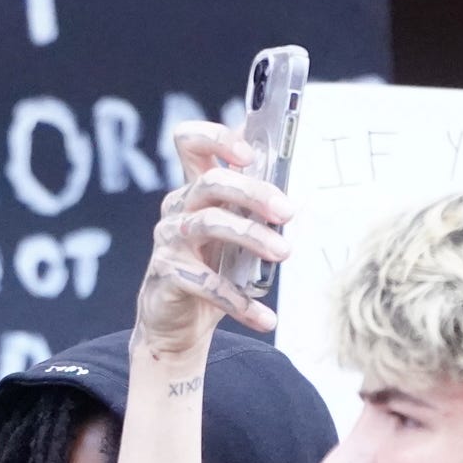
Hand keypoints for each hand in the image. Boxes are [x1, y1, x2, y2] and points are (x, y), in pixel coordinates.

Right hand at [134, 121, 290, 363]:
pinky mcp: (167, 274)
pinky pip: (207, 283)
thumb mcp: (235, 233)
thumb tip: (295, 182)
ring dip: (252, 237)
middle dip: (253, 192)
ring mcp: (169, 240)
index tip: (250, 153)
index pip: (190, 141)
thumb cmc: (212, 270)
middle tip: (287, 211)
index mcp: (195, 189)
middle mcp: (178, 208)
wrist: (179, 324)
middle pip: (211, 181)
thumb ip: (254, 206)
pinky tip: (264, 318)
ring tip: (283, 252)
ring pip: (211, 224)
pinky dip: (240, 302)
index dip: (217, 138)